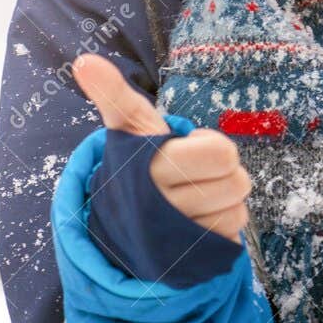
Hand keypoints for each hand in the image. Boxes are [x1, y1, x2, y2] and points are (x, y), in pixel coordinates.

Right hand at [72, 55, 250, 241]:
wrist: (121, 225)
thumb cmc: (137, 163)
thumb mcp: (127, 127)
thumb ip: (111, 93)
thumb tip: (83, 60)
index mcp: (150, 167)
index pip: (223, 153)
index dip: (212, 148)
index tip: (185, 150)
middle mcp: (162, 207)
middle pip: (238, 182)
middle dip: (224, 175)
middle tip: (196, 175)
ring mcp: (176, 240)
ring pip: (237, 211)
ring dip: (223, 203)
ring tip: (193, 200)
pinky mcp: (190, 261)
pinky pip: (232, 235)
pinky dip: (221, 228)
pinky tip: (196, 226)